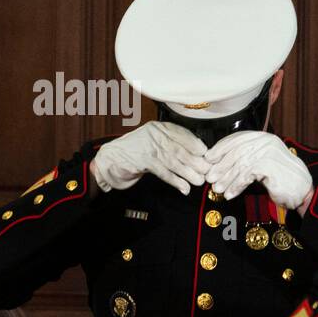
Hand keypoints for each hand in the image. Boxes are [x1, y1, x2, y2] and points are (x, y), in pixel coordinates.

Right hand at [91, 121, 210, 195]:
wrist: (110, 158)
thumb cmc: (136, 151)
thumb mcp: (155, 143)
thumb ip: (172, 144)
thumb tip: (198, 154)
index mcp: (158, 128)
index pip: (182, 134)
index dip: (196, 145)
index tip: (207, 154)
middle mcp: (154, 134)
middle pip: (180, 149)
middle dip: (196, 161)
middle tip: (207, 171)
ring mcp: (147, 147)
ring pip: (174, 161)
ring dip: (189, 173)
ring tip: (199, 181)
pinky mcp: (142, 161)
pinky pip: (163, 172)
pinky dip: (176, 181)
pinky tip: (184, 188)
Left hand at [204, 131, 313, 207]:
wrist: (302, 192)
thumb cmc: (282, 179)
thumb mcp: (263, 163)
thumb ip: (247, 157)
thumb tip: (220, 161)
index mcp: (264, 137)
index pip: (236, 139)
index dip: (220, 148)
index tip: (209, 159)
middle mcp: (266, 141)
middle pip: (236, 152)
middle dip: (220, 166)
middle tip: (210, 178)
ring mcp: (268, 152)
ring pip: (239, 165)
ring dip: (226, 179)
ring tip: (218, 189)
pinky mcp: (269, 165)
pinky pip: (246, 176)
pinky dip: (236, 186)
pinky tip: (231, 194)